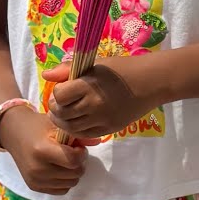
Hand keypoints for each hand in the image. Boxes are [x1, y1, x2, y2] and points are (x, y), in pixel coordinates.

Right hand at [0, 106, 88, 195]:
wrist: (14, 133)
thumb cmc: (38, 126)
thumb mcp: (56, 124)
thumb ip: (77, 134)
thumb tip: (98, 141)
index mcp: (42, 150)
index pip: (73, 161)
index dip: (81, 154)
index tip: (78, 147)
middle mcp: (37, 168)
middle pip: (74, 174)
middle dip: (79, 163)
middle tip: (73, 153)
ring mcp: (35, 180)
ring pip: (70, 184)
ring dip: (73, 173)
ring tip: (65, 160)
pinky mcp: (33, 187)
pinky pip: (61, 190)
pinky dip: (65, 181)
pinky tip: (59, 168)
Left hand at [42, 56, 164, 139]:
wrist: (151, 82)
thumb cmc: (122, 69)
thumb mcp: (96, 64)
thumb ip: (68, 69)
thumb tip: (46, 76)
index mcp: (89, 85)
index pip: (60, 95)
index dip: (58, 92)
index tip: (63, 89)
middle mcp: (94, 105)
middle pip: (62, 114)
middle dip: (56, 109)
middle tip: (60, 103)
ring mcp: (101, 120)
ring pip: (70, 128)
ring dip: (64, 121)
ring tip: (66, 113)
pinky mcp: (108, 129)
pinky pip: (84, 135)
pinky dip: (76, 130)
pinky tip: (78, 121)